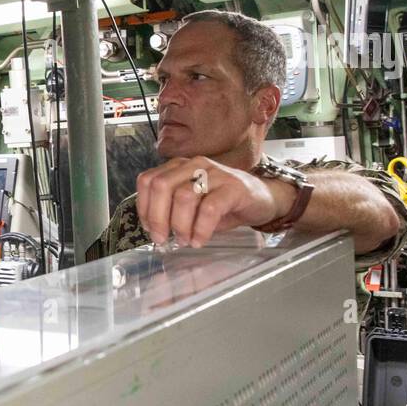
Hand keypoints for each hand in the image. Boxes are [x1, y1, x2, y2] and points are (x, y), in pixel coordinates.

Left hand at [136, 156, 293, 247]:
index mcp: (180, 167)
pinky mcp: (234, 187)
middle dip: (157, 217)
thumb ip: (172, 210)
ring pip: (184, 196)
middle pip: (161, 186)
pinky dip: (201, 229)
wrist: (263, 199)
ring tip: (185, 240)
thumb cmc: (224, 204)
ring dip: (180, 225)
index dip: (144, 206)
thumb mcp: (193, 205)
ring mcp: (215, 173)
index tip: (149, 228)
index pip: (148, 180)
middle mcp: (195, 165)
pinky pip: (210, 208)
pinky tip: (200, 240)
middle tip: (163, 239)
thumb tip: (154, 231)